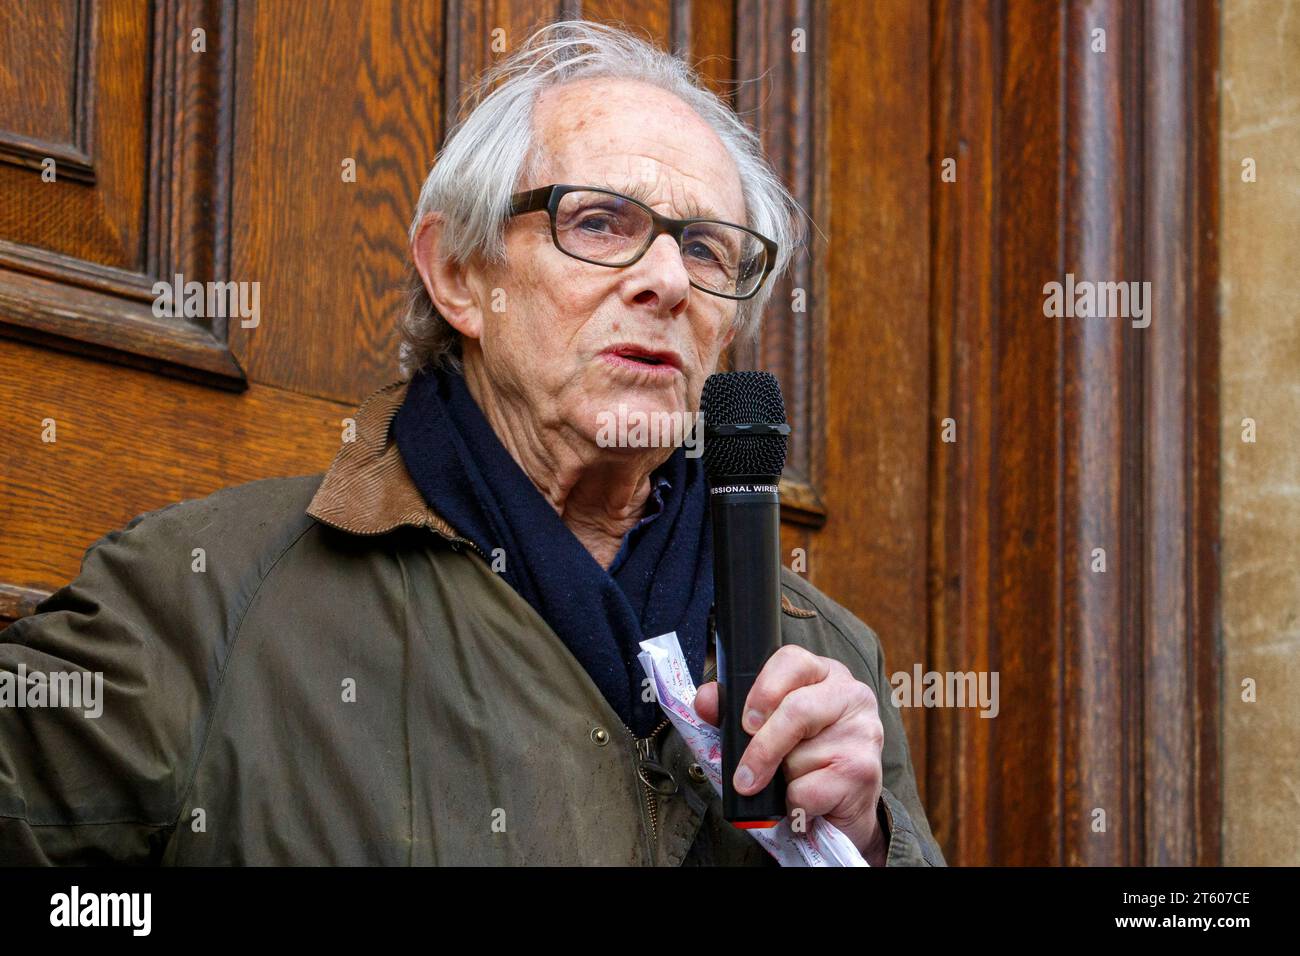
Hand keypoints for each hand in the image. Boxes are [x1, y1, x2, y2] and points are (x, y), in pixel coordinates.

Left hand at [694, 644, 887, 862]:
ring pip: (802, 754)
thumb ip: (732, 712)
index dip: (765, 690)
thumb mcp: (764, 731)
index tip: (747, 723)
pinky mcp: (864, 771)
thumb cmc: (801, 762)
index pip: (793, 660)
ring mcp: (863, 732)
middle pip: (798, 709)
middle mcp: (851, 695)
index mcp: (824, 675)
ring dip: (783, 779)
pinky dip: (795, 804)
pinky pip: (810, 789)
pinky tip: (807, 802)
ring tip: (792, 783)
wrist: (840, 812)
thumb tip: (705, 700)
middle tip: (745, 775)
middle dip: (763, 747)